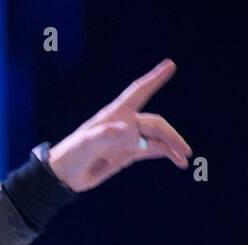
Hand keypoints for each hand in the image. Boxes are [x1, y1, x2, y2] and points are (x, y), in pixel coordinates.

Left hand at [46, 58, 191, 192]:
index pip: (137, 92)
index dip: (153, 79)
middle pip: (155, 124)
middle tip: (184, 150)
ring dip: (171, 146)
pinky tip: (176, 160)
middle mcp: (125, 124)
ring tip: (184, 158)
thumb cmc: (70, 155)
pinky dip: (165, 153)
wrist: (62, 176)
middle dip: (170, 135)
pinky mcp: (127, 154)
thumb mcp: (84, 144)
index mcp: (114, 116)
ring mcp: (128, 139)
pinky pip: (151, 150)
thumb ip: (104, 136)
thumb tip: (128, 130)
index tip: (169, 65)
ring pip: (157, 138)